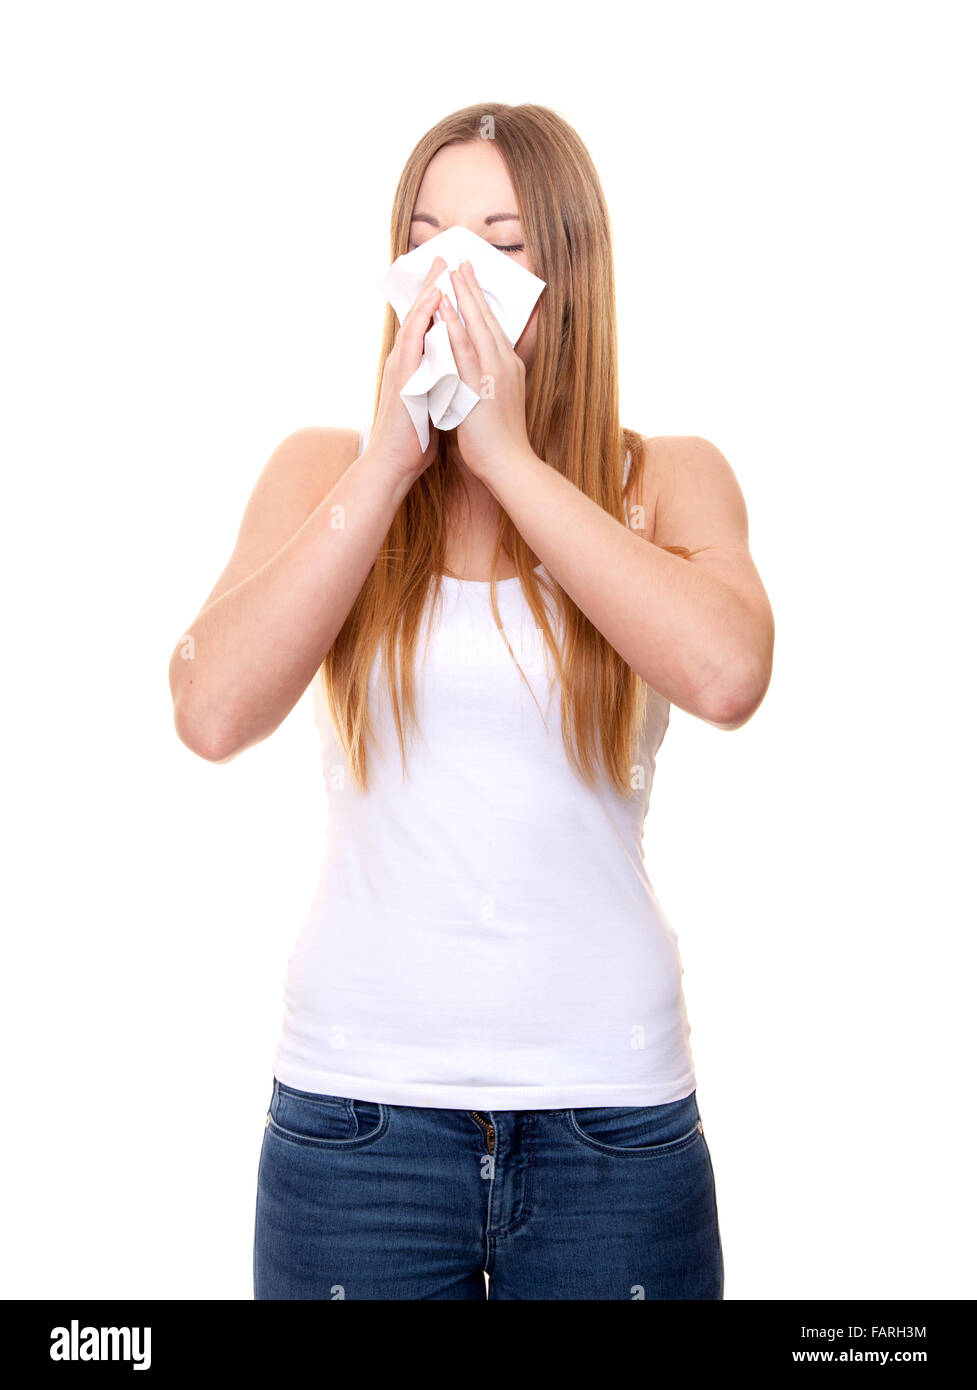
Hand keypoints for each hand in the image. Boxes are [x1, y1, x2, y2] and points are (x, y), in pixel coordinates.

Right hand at [370, 255, 446, 481]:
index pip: (427, 327)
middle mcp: (406, 362)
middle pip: (419, 315)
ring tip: (441, 268)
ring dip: (428, 292)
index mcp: (415, 368)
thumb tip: (452, 376)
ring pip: (415, 321)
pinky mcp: (402, 377)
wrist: (395, 463)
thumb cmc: (414, 439)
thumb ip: (439, 383)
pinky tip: (434, 299)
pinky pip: (413, 340)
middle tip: (444, 258)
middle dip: (432, 286)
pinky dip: (423, 317)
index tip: (451, 279)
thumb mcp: (431, 403)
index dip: (438, 302)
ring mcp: (402, 367)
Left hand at [438, 260, 532, 481]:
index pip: (492, 328)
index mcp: (507, 369)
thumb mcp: (495, 404)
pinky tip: (446, 306)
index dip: (480, 303)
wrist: (509, 465)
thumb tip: (475, 374)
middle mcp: (504, 365)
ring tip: (453, 271)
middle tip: (462, 262)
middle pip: (487, 319)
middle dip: (473, 289)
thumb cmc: (500, 442)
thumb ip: (486, 384)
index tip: (469, 281)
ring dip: (464, 296)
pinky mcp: (482, 384)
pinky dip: (455, 324)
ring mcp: (495, 372)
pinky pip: (465, 348)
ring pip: (478, 326)